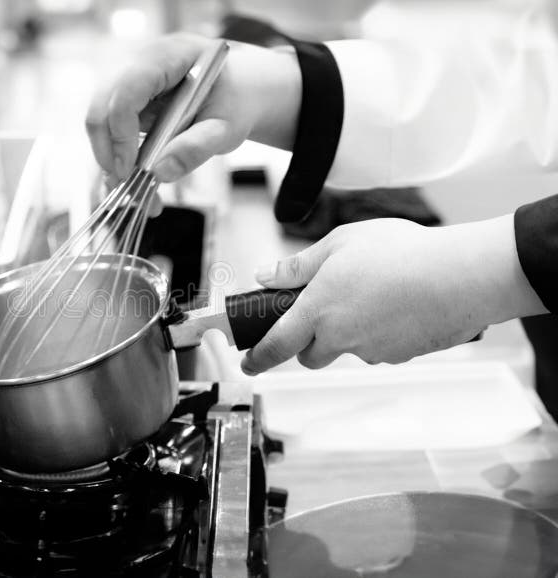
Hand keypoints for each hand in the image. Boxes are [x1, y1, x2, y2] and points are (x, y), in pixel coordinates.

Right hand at [86, 34, 300, 185]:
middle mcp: (137, 65)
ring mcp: (126, 85)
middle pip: (101, 107)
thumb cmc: (232, 101)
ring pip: (100, 126)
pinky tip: (138, 189)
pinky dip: (120, 165)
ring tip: (140, 196)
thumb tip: (160, 172)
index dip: (121, 132)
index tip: (130, 170)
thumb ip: (197, 147)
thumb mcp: (227, 127)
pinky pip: (110, 137)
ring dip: (112, 164)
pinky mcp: (123, 107)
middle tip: (127, 187)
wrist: (233, 92)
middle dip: (108, 153)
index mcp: (167, 57)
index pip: (126, 91)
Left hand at [241, 215, 546, 373]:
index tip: (247, 363)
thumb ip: (298, 266)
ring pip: (347, 349)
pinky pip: (379, 348)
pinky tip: (397, 304)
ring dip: (347, 333)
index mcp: (317, 310)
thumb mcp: (339, 244)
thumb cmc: (400, 252)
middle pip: (310, 355)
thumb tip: (265, 277)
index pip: (275, 345)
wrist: (462, 275)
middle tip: (320, 312)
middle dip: (307, 342)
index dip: (257, 358)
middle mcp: (341, 338)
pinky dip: (378, 333)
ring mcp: (372, 350)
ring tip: (372, 294)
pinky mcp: (400, 355)